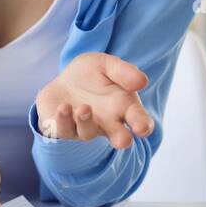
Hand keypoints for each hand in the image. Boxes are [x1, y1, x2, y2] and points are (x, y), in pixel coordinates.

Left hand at [35, 52, 153, 148]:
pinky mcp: (62, 128)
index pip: (138, 119)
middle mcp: (106, 123)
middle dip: (121, 139)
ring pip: (87, 132)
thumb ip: (124, 71)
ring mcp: (84, 128)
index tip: (143, 128)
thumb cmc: (92, 74)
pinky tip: (64, 108)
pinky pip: (62, 129)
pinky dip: (63, 121)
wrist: (64, 80)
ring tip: (84, 109)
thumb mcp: (107, 65)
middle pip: (118, 136)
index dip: (143, 125)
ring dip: (86, 122)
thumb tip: (142, 81)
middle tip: (124, 141)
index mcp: (124, 107)